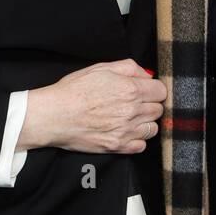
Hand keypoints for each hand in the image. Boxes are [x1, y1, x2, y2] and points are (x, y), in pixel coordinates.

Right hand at [19, 59, 167, 154]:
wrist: (54, 115)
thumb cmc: (73, 90)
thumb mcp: (101, 68)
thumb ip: (128, 68)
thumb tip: (146, 75)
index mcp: (130, 89)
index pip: (161, 91)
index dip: (154, 90)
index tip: (146, 91)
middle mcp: (132, 111)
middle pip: (158, 110)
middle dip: (150, 105)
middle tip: (135, 104)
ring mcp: (126, 130)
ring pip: (153, 129)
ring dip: (145, 123)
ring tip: (130, 119)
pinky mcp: (117, 146)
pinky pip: (141, 146)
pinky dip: (137, 140)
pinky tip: (125, 132)